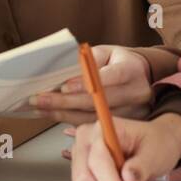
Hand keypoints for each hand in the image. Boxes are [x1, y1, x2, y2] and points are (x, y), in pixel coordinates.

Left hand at [30, 45, 151, 122]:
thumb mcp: (106, 52)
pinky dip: (71, 122)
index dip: (85, 83)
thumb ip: (88, 60)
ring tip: (41, 109)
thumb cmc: (118, 63)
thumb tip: (64, 74)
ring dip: (64, 114)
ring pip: (94, 117)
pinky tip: (55, 116)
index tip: (63, 87)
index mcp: (132, 71)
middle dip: (65, 102)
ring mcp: (134, 113)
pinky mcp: (127, 127)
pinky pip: (95, 128)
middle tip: (39, 99)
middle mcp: (136, 94)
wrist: (141, 78)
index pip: (109, 77)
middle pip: (98, 102)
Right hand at [70, 113, 180, 180]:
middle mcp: (84, 140)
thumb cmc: (155, 145)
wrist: (154, 145)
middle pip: (84, 176)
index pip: (96, 160)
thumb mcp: (155, 153)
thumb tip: (128, 178)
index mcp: (100, 129)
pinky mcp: (80, 170)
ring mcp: (79, 156)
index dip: (112, 180)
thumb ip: (141, 166)